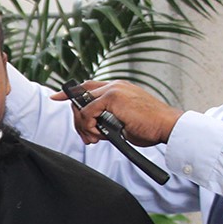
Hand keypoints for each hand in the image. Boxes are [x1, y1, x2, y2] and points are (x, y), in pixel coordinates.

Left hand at [51, 80, 184, 146]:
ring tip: (97, 138)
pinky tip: (99, 134)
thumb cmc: (150, 127)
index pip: (88, 87)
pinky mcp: (113, 97)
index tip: (56, 97)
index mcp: (118, 88)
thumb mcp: (125, 121)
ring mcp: (113, 89)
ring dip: (84, 126)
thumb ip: (108, 119)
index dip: (70, 93)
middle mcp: (114, 85)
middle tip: (87, 137)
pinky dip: (89, 125)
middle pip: (80, 97)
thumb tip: (94, 128)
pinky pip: (88, 112)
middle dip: (78, 120)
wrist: (166, 126)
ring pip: (82, 106)